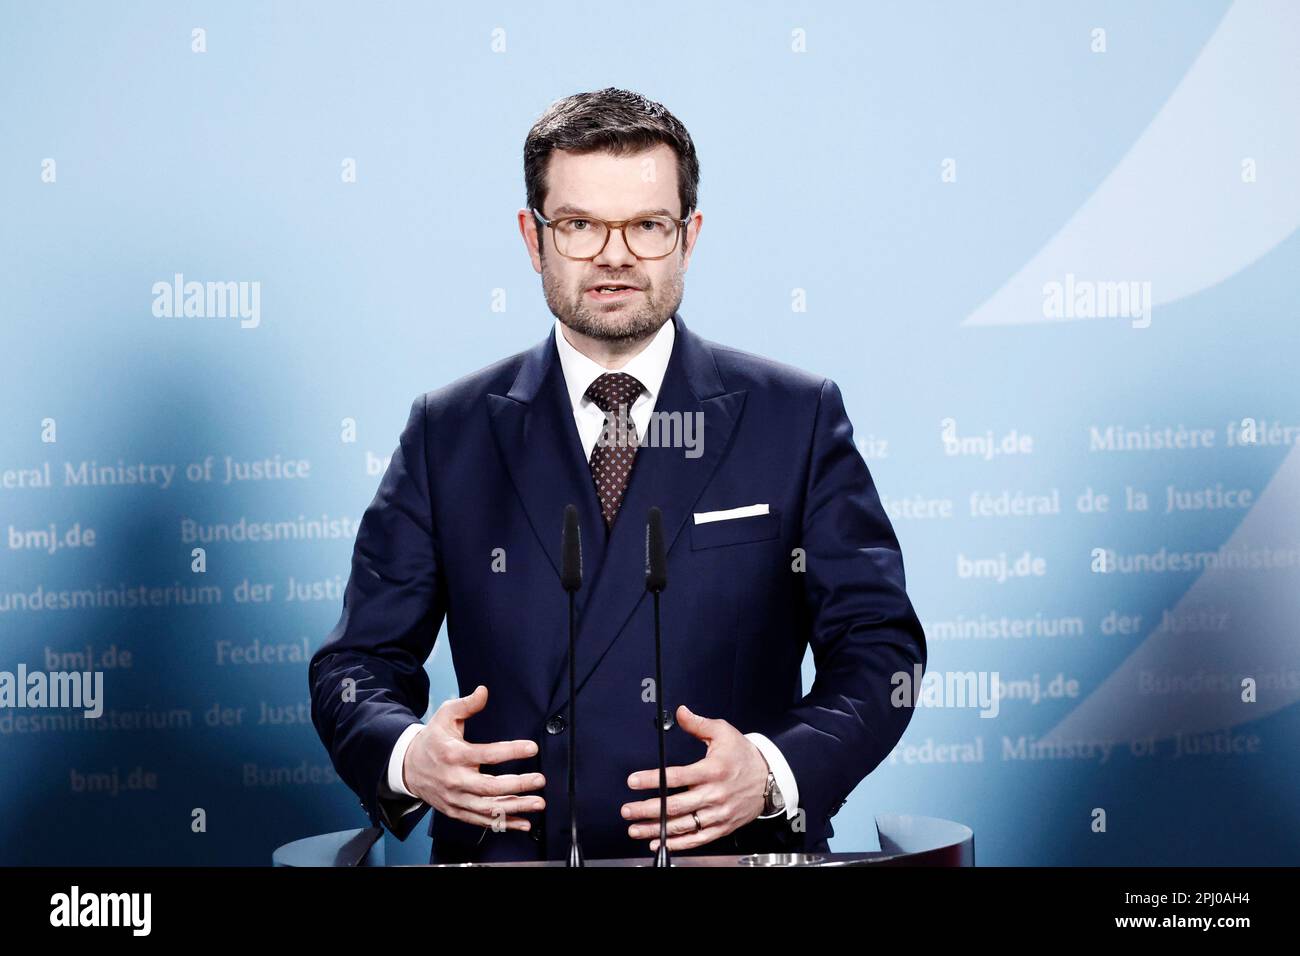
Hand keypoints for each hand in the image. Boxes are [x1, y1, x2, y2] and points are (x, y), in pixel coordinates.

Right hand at [401, 685, 545, 832]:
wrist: (408, 767)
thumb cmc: (432, 739)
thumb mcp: (445, 716)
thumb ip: (466, 705)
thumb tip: (483, 691)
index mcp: (454, 754)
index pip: (487, 754)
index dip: (511, 751)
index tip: (532, 748)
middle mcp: (455, 779)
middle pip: (490, 787)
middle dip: (518, 785)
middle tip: (540, 780)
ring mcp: (455, 798)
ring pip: (488, 808)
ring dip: (516, 807)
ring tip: (538, 802)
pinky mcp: (456, 811)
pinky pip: (482, 821)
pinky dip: (504, 824)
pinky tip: (524, 823)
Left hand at [621, 704, 768, 851]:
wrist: (769, 778)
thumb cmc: (744, 755)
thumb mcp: (723, 732)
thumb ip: (698, 724)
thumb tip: (680, 712)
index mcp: (712, 770)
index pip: (676, 777)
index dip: (652, 780)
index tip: (633, 781)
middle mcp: (714, 794)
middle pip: (675, 805)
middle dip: (647, 809)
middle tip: (627, 810)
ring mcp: (718, 813)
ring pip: (683, 825)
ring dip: (656, 829)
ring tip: (635, 829)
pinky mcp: (722, 827)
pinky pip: (698, 839)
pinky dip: (678, 844)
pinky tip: (660, 843)